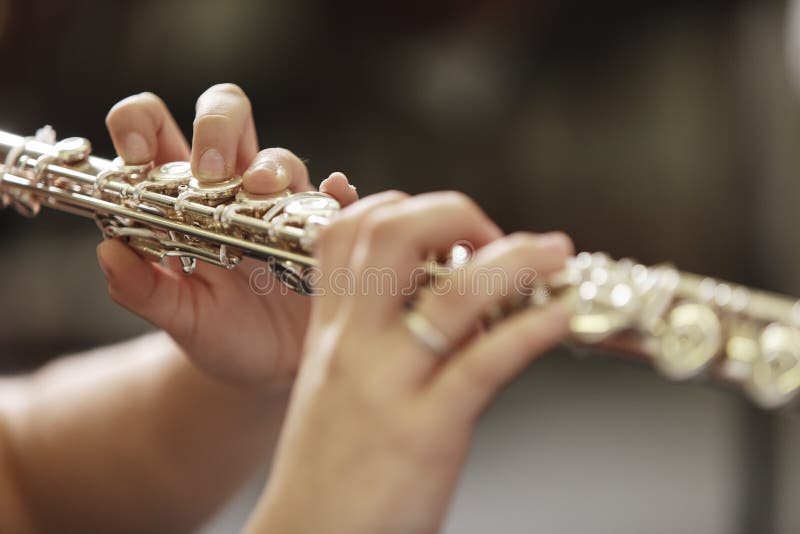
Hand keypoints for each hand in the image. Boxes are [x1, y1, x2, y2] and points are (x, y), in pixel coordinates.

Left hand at [97, 84, 358, 389]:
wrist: (272, 370)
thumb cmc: (222, 336)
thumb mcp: (179, 318)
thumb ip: (143, 290)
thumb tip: (109, 253)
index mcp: (183, 199)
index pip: (155, 131)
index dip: (140, 122)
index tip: (137, 152)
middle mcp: (233, 192)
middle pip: (225, 117)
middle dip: (216, 125)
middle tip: (210, 171)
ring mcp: (280, 207)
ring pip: (279, 157)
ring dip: (271, 166)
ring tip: (263, 192)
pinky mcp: (319, 229)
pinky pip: (334, 198)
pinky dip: (337, 190)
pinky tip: (336, 192)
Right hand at [247, 191, 572, 532]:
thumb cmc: (330, 468)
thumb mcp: (338, 386)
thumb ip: (380, 338)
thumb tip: (446, 303)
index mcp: (332, 331)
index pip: (348, 230)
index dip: (401, 205)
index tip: (448, 224)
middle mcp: (354, 346)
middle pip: (392, 236)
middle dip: (451, 212)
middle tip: (491, 231)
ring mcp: (387, 386)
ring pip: (451, 295)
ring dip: (515, 261)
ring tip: (553, 253)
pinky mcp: (423, 433)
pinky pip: (482, 365)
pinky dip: (528, 331)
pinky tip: (557, 317)